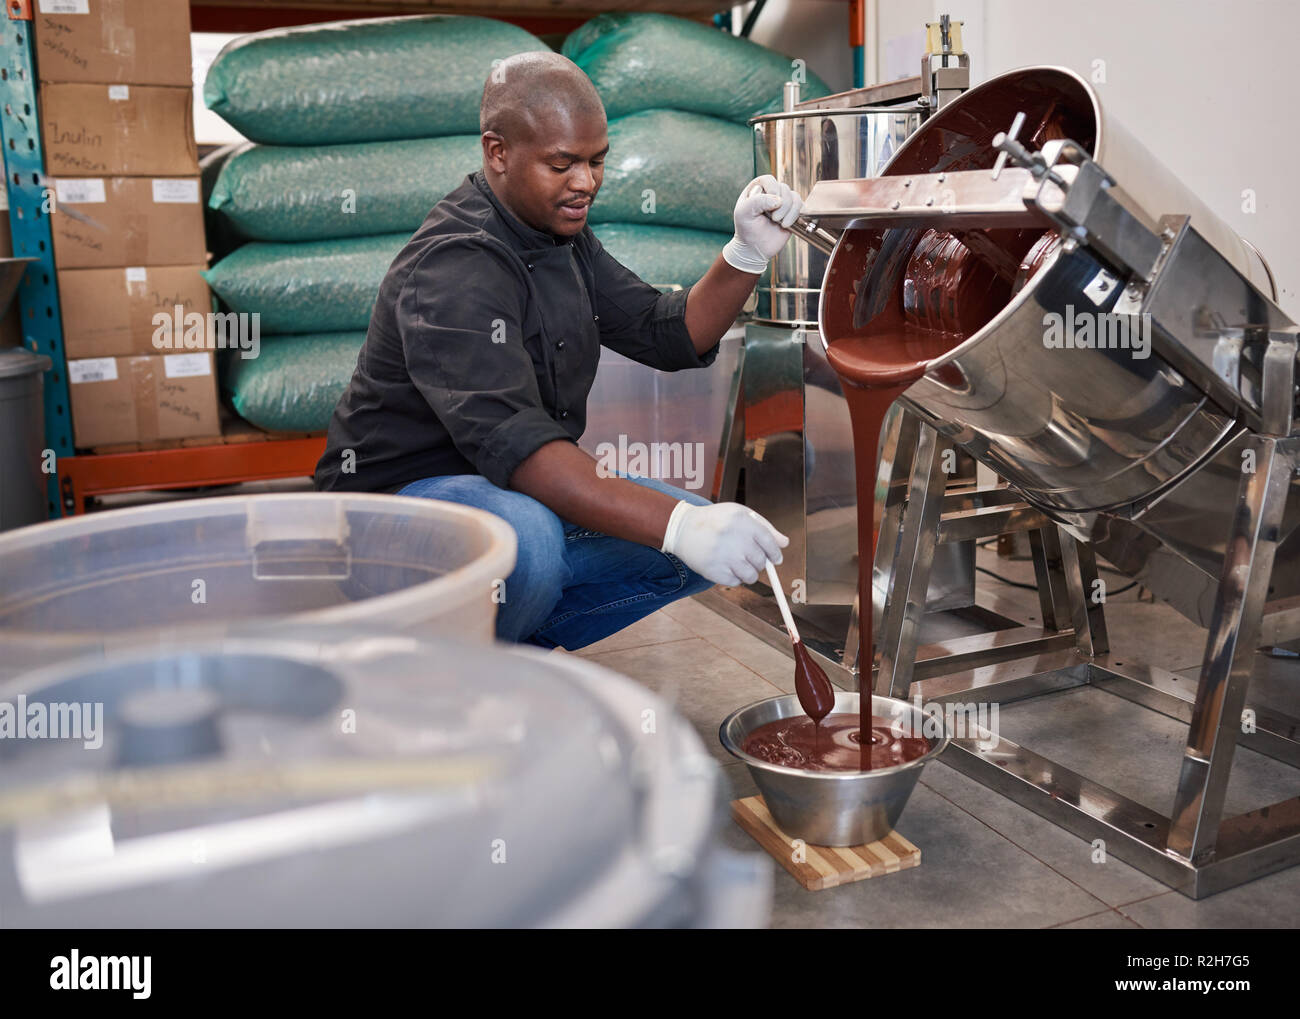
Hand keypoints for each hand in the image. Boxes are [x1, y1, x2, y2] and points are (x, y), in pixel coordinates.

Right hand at [661, 501, 788, 587]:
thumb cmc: (716, 521)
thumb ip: (764, 528)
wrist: (682, 528)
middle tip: (750, 558)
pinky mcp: (713, 570)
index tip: (776, 559)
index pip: (769, 542)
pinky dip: (734, 578)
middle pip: (761, 561)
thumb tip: (785, 544)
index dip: (775, 553)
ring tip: (739, 564)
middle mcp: (734, 538)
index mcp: (742, 521)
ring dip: (749, 573)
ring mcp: (723, 556)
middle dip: (760, 563)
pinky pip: (735, 582)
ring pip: (750, 576)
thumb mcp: (740, 514)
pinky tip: (726, 567)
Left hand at [722, 174, 803, 274]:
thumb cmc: (746, 229)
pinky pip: (800, 206)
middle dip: (781, 205)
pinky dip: (795, 215)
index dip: (772, 189)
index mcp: (757, 189)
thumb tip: (779, 200)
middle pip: (783, 188)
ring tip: (779, 222)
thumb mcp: (743, 212)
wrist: (754, 248)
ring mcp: (782, 202)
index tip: (770, 205)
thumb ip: (757, 201)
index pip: (768, 180)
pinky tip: (786, 224)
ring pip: (794, 196)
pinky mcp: (792, 212)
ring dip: (788, 210)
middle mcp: (770, 193)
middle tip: (773, 218)